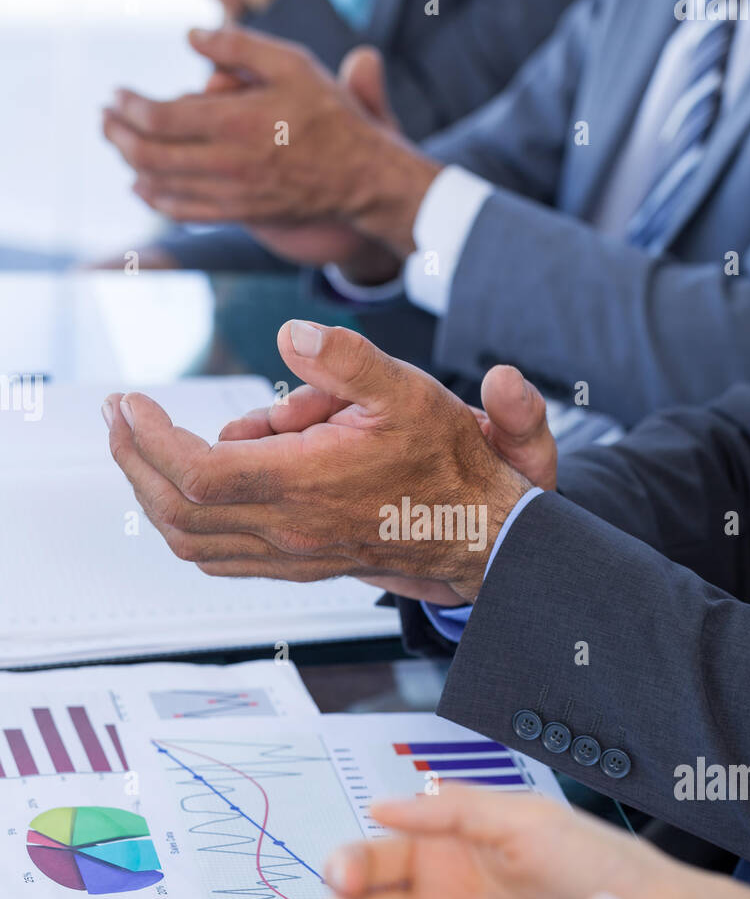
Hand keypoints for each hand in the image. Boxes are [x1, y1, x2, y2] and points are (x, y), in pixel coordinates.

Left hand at [102, 27, 437, 250]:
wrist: (363, 178)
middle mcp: (227, 163)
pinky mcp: (241, 213)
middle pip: (150, 154)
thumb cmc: (331, 115)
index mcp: (235, 122)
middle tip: (105, 118)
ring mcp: (232, 194)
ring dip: (130, 165)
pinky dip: (157, 200)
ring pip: (161, 186)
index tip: (116, 94)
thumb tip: (190, 37)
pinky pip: (185, 213)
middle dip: (118, 135)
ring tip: (116, 145)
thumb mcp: (292, 63)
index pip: (160, 116)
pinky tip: (142, 188)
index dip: (129, 106)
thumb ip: (238, 45)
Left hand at [104, 320, 529, 601]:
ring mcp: (291, 554)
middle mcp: (290, 528)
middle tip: (118, 417)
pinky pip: (219, 554)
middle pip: (176, 509)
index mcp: (306, 484)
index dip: (149, 438)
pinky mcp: (298, 563)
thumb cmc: (450, 464)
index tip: (131, 402)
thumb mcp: (409, 390)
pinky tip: (188, 487)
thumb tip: (291, 335)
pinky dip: (186, 522)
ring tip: (140, 444)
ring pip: (190, 540)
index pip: (197, 472)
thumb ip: (346, 359)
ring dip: (152, 493)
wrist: (481, 535)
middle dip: (132, 460)